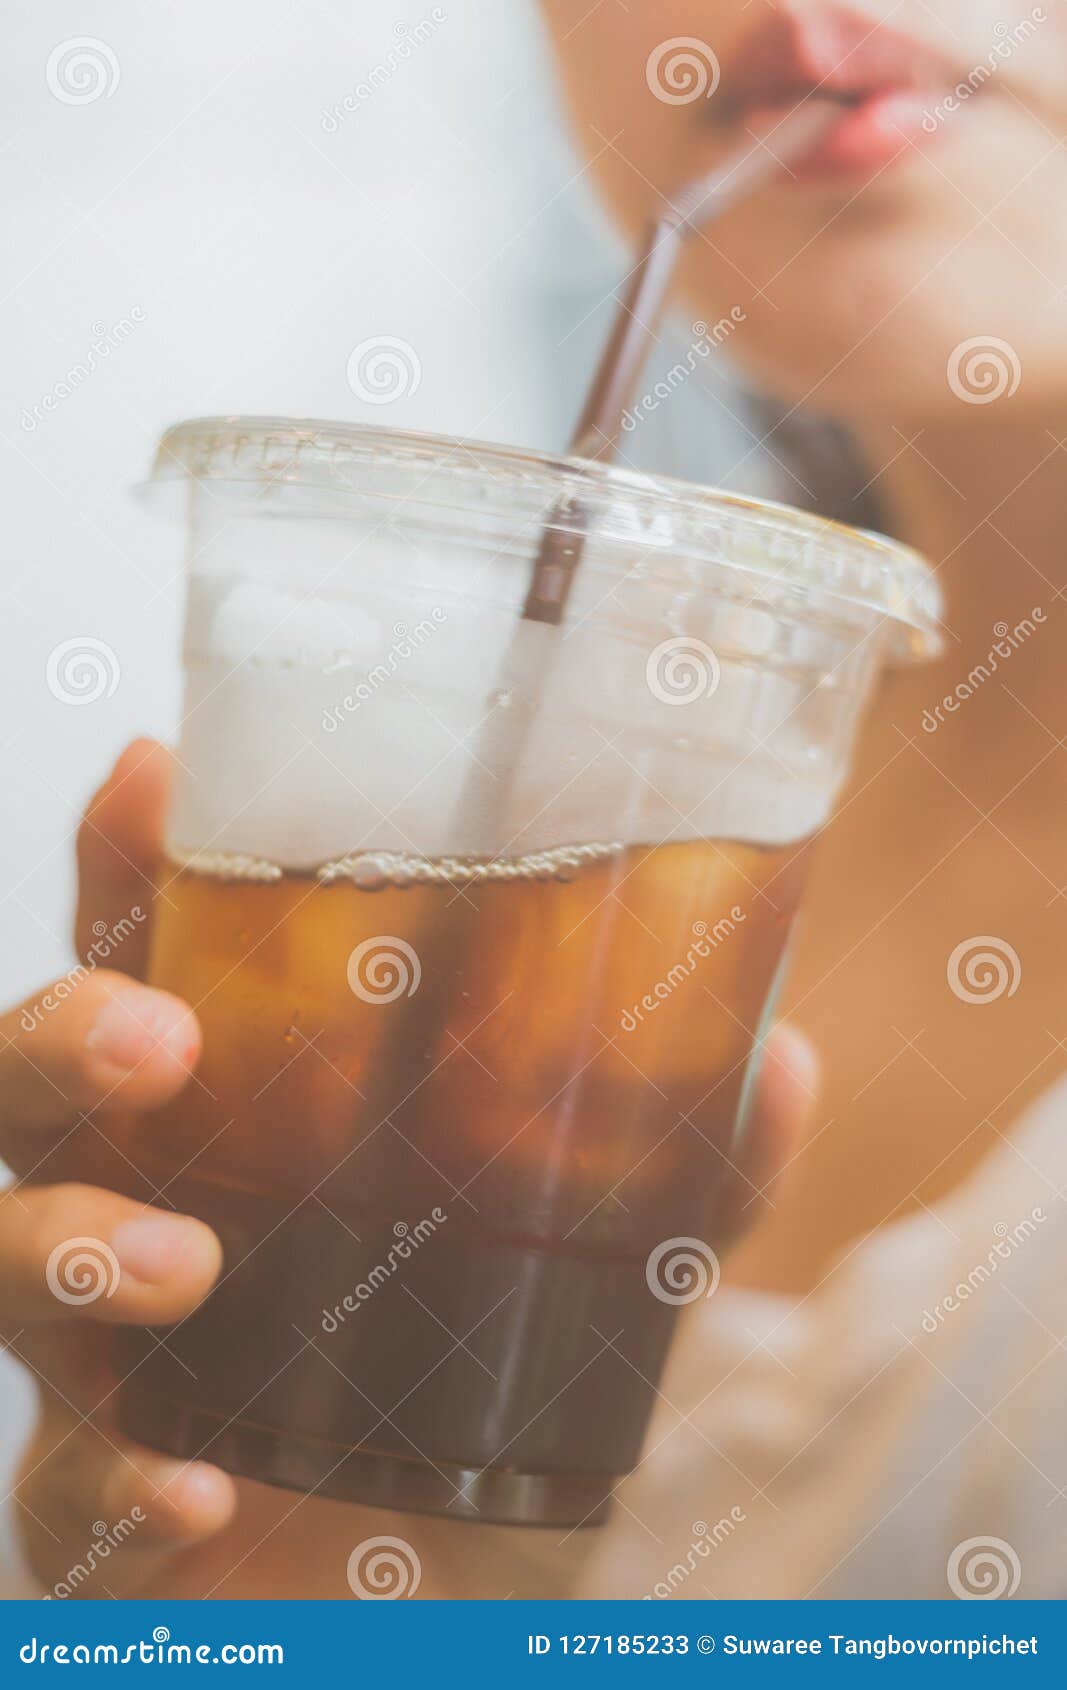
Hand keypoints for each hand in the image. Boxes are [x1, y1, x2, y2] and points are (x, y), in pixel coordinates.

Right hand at [2, 737, 816, 1599]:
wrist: (448, 1588)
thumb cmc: (488, 1377)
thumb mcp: (600, 1259)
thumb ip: (678, 1169)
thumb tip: (781, 1061)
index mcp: (244, 1107)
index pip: (153, 955)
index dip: (125, 866)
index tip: (150, 779)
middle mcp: (150, 1201)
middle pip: (32, 1087)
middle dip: (62, 1038)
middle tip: (156, 1034)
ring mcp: (112, 1350)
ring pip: (8, 1264)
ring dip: (72, 1246)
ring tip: (188, 1267)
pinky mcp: (106, 1498)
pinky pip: (58, 1492)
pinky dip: (112, 1483)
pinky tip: (193, 1488)